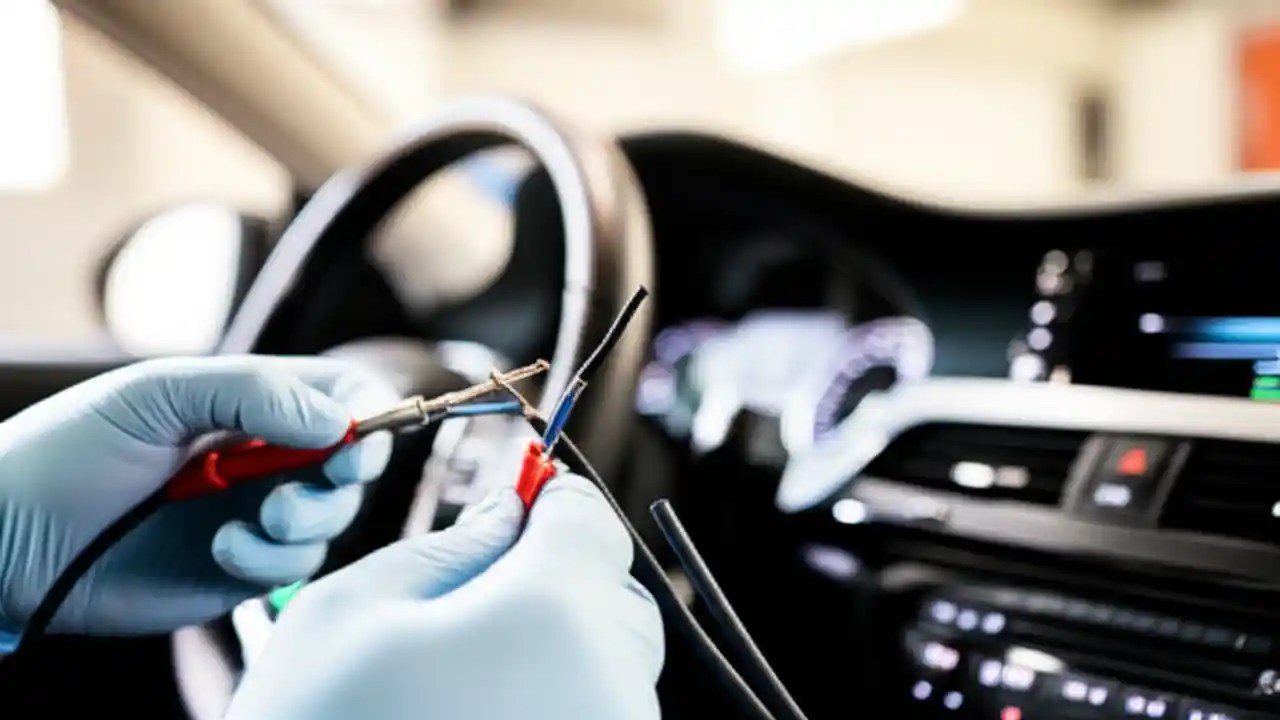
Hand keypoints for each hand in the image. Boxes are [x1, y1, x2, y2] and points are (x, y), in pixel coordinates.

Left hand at [0, 355, 397, 638]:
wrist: (8, 538)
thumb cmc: (70, 449)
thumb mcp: (159, 395)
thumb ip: (252, 393)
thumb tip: (338, 424)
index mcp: (253, 403)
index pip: (342, 398)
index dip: (368, 417)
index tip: (356, 444)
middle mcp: (266, 456)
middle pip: (354, 463)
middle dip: (344, 478)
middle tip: (308, 486)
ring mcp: (256, 514)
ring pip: (332, 520)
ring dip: (307, 521)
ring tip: (255, 520)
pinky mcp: (241, 570)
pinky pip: (293, 568)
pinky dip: (270, 561)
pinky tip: (223, 550)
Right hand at [225, 475, 663, 719]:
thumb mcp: (352, 612)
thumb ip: (455, 546)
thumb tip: (511, 512)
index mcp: (551, 616)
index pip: (591, 522)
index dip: (549, 506)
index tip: (517, 513)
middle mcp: (609, 687)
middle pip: (615, 595)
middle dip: (560, 581)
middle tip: (480, 600)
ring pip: (613, 665)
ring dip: (560, 650)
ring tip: (471, 675)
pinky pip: (599, 715)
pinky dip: (558, 701)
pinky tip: (485, 714)